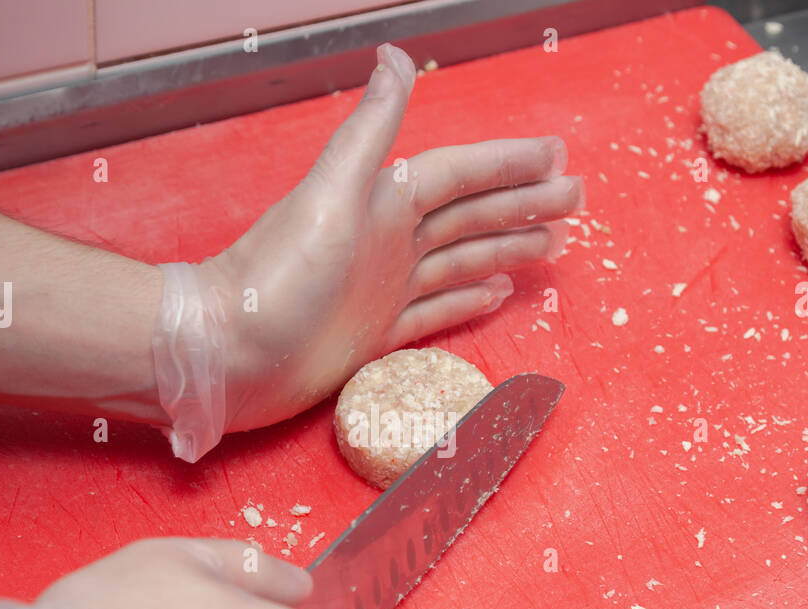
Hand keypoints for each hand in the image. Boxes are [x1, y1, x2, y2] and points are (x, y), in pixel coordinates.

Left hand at [153, 43, 583, 455]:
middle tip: (577, 199)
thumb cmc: (275, 277)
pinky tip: (503, 291)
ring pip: (463, 261)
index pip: (460, 173)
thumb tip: (396, 55)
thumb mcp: (328, 196)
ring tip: (555, 242)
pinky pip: (438, 309)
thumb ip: (369, 133)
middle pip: (472, 215)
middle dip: (524, 203)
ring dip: (508, 247)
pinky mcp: (378, 333)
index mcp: (383, 203)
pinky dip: (471, 298)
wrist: (230, 353)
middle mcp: (389, 241)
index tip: (558, 155)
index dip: (508, 163)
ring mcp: (385, 288)